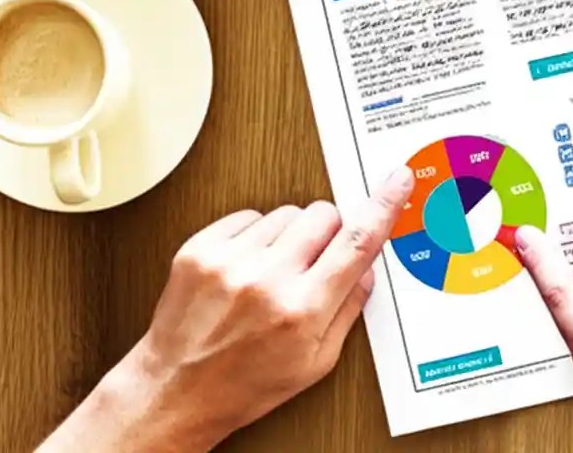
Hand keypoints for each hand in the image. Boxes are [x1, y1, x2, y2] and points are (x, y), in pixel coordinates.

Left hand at [38, 167, 414, 452]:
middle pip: (324, 216)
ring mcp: (230, 262)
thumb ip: (348, 310)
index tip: (396, 182)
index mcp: (303, 310)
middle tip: (316, 261)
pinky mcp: (200, 250)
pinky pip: (247, 216)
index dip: (383, 207)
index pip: (357, 243)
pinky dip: (254, 235)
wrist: (177, 390)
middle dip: (330, 233)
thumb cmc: (244, 384)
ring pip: (287, 213)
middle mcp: (267, 281)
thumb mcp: (316, 362)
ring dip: (290, 236)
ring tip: (273, 272)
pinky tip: (247, 266)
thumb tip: (366, 268)